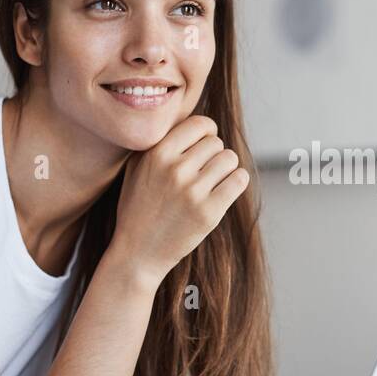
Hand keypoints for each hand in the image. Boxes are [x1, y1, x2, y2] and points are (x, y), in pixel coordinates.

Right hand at [108, 115, 248, 288]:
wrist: (137, 253)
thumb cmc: (138, 207)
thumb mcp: (137, 168)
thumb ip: (160, 141)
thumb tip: (194, 122)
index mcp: (157, 154)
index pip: (200, 124)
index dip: (206, 133)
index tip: (203, 145)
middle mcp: (175, 170)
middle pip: (217, 142)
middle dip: (214, 154)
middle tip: (203, 171)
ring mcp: (193, 192)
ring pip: (230, 159)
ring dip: (225, 169)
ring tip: (212, 182)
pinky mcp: (209, 213)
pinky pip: (239, 180)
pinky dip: (236, 182)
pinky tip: (224, 189)